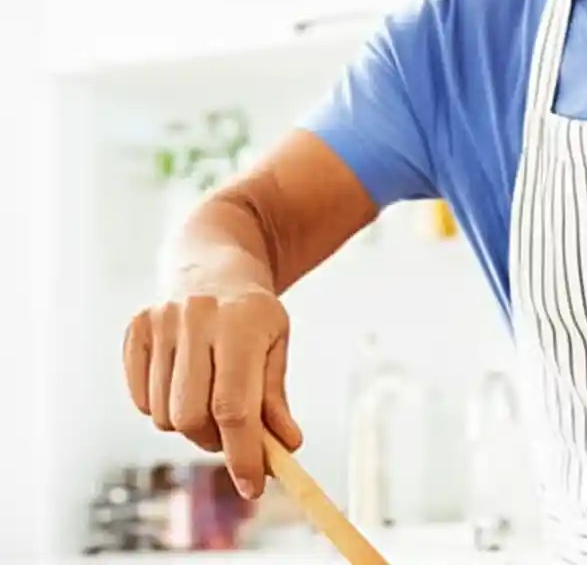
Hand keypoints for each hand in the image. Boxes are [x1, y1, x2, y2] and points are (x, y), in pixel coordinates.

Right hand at [122, 287, 301, 498]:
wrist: (211, 265)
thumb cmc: (252, 315)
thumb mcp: (276, 346)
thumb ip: (276, 397)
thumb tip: (286, 445)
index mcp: (241, 323)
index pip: (236, 407)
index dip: (244, 454)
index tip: (253, 487)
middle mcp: (196, 319)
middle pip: (192, 417)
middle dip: (214, 440)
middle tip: (232, 434)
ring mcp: (160, 322)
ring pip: (164, 415)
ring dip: (190, 425)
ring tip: (209, 399)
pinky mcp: (135, 329)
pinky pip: (141, 401)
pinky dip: (162, 408)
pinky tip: (184, 382)